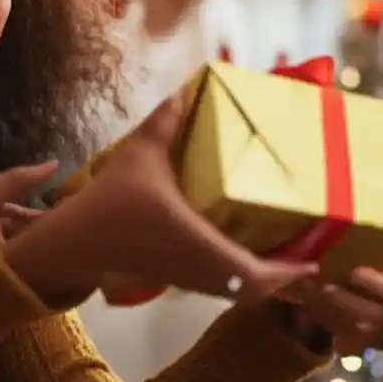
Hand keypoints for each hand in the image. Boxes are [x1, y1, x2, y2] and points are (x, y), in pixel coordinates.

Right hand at [4, 89, 318, 305]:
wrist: (71, 244)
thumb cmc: (107, 204)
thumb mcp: (138, 156)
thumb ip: (164, 122)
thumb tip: (185, 90)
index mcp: (196, 243)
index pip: (252, 274)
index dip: (285, 274)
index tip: (312, 263)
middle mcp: (195, 267)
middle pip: (250, 291)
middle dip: (280, 280)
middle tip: (303, 259)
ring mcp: (183, 277)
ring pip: (232, 291)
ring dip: (259, 280)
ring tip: (281, 258)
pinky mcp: (171, 277)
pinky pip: (215, 286)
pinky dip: (236, 277)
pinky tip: (239, 255)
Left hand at [298, 235, 382, 358]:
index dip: (365, 279)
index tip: (348, 268)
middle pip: (355, 310)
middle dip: (330, 297)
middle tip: (306, 279)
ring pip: (346, 327)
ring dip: (322, 312)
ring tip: (301, 293)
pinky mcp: (380, 347)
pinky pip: (348, 341)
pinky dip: (330, 327)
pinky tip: (310, 312)